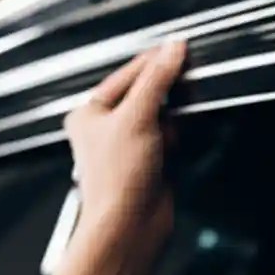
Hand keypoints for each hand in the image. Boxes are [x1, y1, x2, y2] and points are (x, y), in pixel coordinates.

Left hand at [63, 41, 185, 241]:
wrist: (129, 226)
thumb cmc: (115, 181)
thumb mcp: (138, 117)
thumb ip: (157, 80)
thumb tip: (173, 50)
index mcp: (90, 113)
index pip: (128, 74)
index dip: (155, 61)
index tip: (179, 48)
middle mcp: (107, 128)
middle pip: (146, 93)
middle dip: (167, 91)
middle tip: (185, 79)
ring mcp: (129, 145)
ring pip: (161, 114)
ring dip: (173, 117)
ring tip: (174, 123)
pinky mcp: (150, 161)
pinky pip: (170, 136)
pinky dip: (177, 136)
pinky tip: (176, 143)